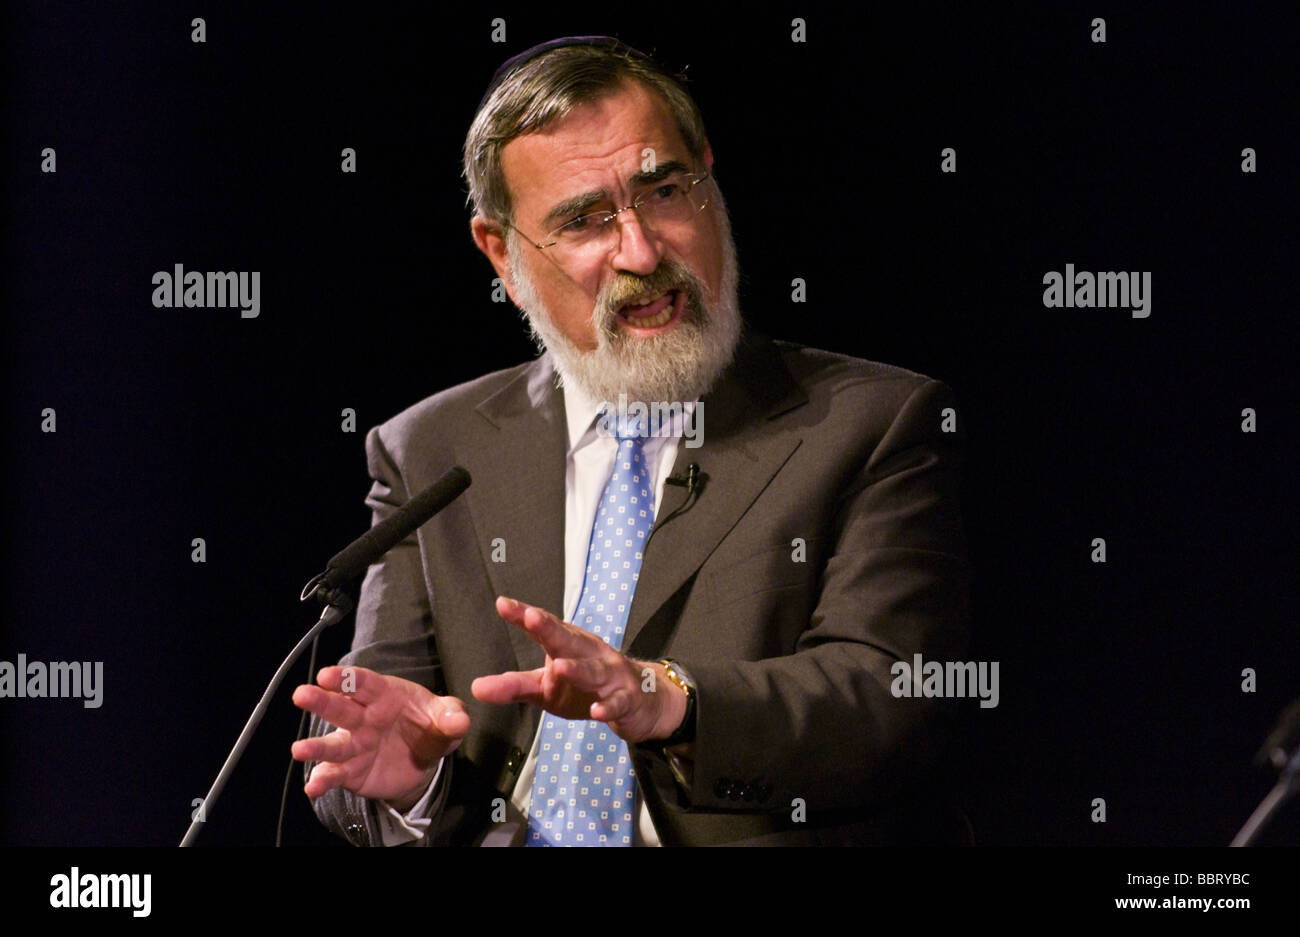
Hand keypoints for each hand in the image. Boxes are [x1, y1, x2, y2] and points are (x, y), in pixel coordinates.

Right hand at [290, 665, 469, 808]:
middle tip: (301, 695)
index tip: (328, 675)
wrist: (423, 759)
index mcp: (382, 696)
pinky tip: (313, 786)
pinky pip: (335, 775)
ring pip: (332, 744)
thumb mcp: (445, 718)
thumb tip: (460, 721)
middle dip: (321, 701)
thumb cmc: (428, 726)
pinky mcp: (351, 771)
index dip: (346, 678)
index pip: (363, 683)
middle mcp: (362, 718)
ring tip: (299, 750)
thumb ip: (452, 716)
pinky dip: (323, 780)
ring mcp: (354, 745)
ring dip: (315, 747)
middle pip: (340, 708)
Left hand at [471, 596, 685, 743]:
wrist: (640, 702)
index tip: (503, 604)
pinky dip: (608, 707)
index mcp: (568, 645)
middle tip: (531, 617)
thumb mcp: (546, 688)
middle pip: (568, 639)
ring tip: (560, 666)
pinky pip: (617, 703)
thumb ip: (514, 686)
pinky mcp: (627, 699)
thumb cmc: (585, 689)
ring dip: (578, 668)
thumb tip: (476, 687)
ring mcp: (610, 675)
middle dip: (550, 628)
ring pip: (593, 670)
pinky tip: (598, 711)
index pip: (544, 628)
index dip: (524, 616)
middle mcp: (589, 653)